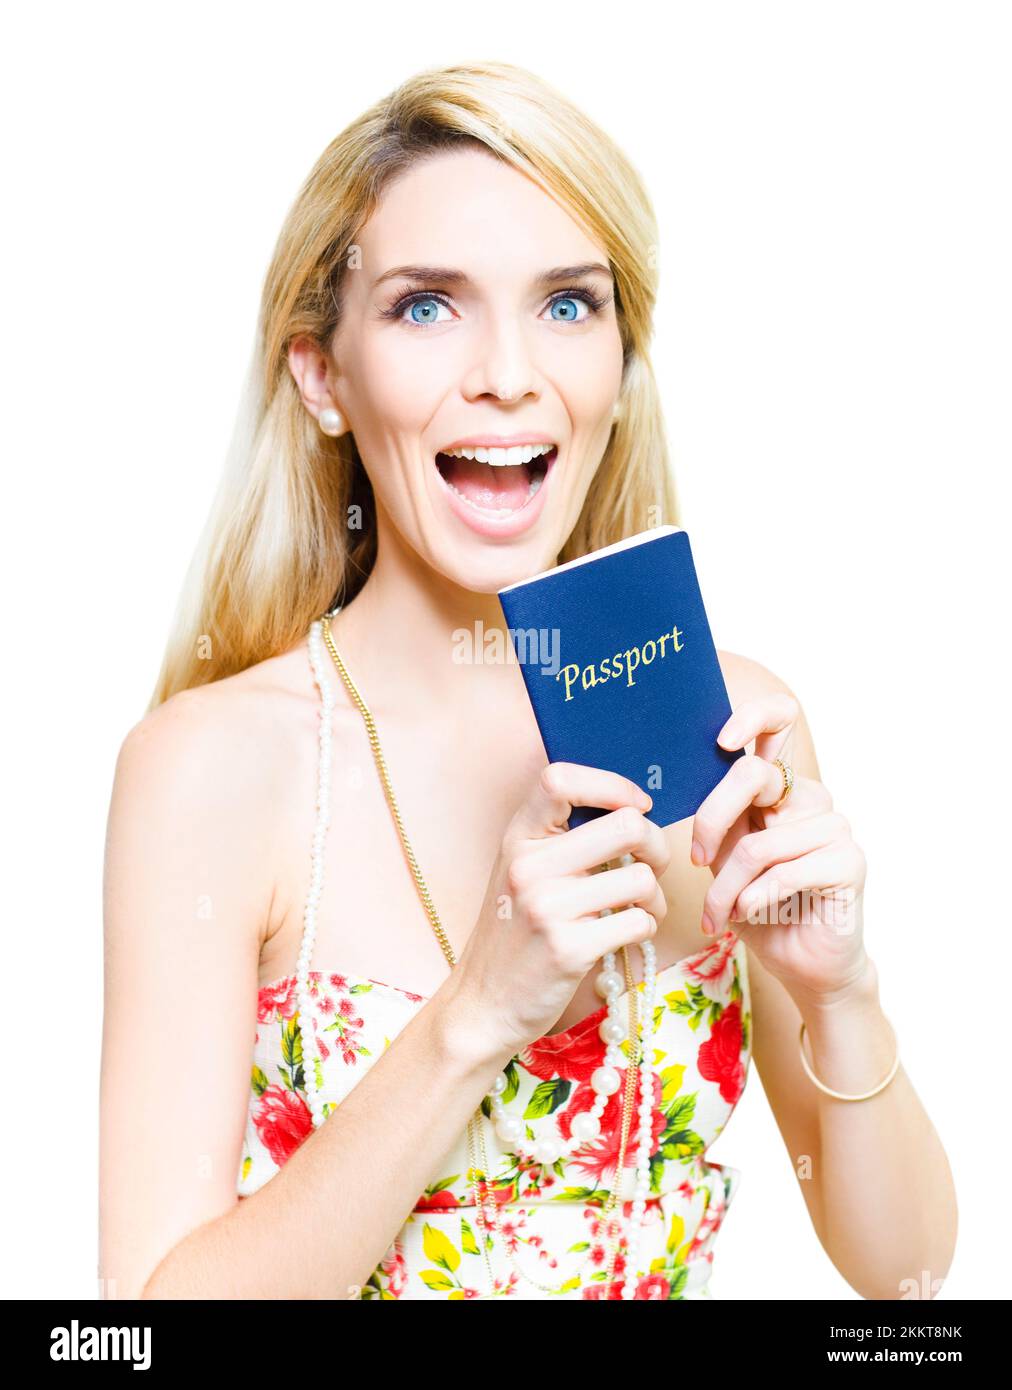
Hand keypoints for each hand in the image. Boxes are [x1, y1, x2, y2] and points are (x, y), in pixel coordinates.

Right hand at [453, 761, 670, 1055]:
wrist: (482, 1005)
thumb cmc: (514, 934)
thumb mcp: (520, 873)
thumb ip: (559, 840)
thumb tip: (632, 811)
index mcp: (518, 838)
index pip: (561, 778)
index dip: (612, 785)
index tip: (637, 805)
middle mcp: (529, 866)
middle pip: (628, 826)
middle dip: (656, 846)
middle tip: (651, 866)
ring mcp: (548, 908)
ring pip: (642, 878)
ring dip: (655, 897)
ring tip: (640, 909)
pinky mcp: (570, 949)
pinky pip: (639, 922)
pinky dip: (645, 928)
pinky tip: (628, 934)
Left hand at [689, 692, 868, 1004]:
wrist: (800, 964)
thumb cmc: (757, 908)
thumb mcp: (724, 859)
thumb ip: (717, 820)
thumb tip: (680, 779)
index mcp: (779, 788)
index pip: (778, 720)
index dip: (753, 716)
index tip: (723, 741)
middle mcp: (809, 799)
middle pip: (753, 777)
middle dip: (711, 821)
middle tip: (698, 861)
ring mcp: (834, 827)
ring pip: (758, 843)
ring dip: (727, 888)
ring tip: (722, 914)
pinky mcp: (849, 862)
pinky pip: (784, 871)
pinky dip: (755, 899)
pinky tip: (750, 913)